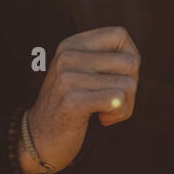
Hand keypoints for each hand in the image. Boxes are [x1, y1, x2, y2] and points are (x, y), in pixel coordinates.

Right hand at [21, 26, 139, 173]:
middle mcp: (67, 56)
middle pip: (130, 62)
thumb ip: (105, 59)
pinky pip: (118, 100)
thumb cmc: (70, 104)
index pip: (119, 35)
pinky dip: (118, 114)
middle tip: (112, 99)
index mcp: (71, 44)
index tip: (117, 77)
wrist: (39, 138)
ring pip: (128, 84)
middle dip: (130, 86)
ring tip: (106, 111)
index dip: (130, 57)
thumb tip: (134, 59)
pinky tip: (102, 118)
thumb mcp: (82, 72)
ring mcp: (68, 78)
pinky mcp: (72, 101)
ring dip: (125, 105)